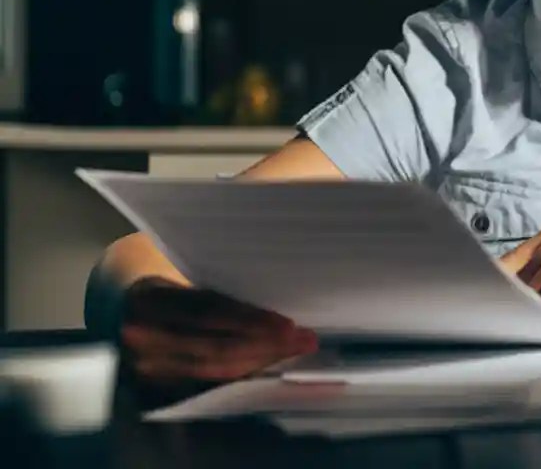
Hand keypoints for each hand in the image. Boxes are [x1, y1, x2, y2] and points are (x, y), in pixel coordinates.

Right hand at [120, 276, 317, 383]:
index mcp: (150, 300)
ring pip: (215, 369)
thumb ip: (212, 290)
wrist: (117, 308)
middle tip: (305, 340)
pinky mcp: (156, 384)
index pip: (207, 313)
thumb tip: (271, 297)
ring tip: (295, 349)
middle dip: (265, 346)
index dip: (249, 321)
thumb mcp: (179, 274)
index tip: (287, 325)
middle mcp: (143, 337)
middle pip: (216, 347)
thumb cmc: (161, 284)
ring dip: (260, 361)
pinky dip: (241, 372)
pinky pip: (208, 380)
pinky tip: (268, 364)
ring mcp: (147, 366)